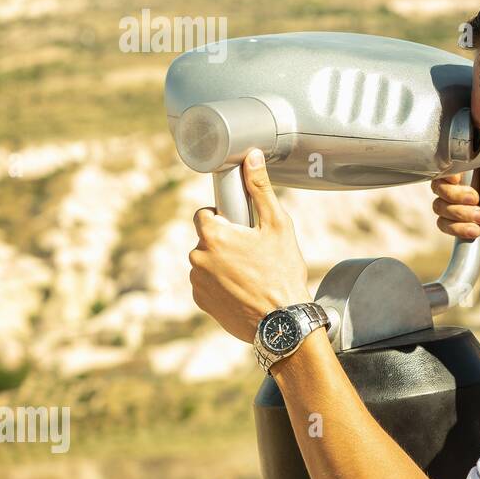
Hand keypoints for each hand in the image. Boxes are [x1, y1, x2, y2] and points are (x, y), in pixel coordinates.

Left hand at [189, 149, 312, 341]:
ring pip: (206, 262)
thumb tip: (251, 157)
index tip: (242, 227)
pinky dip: (221, 285)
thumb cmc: (282, 271)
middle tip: (254, 253)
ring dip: (222, 264)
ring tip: (251, 274)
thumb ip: (260, 189)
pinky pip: (207, 284)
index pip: (204, 213)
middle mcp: (197, 256)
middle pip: (207, 239)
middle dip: (226, 242)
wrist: (282, 321)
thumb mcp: (278, 225)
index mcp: (213, 234)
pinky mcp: (200, 302)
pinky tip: (244, 290)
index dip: (224, 217)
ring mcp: (197, 282)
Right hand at [430, 160, 479, 271]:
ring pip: (439, 207)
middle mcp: (463, 192)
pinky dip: (459, 228)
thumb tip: (475, 140)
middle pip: (438, 188)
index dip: (447, 175)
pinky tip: (476, 232)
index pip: (446, 170)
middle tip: (477, 200)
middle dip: (456, 196)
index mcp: (473, 177)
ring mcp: (458, 212)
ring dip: (461, 214)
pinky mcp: (456, 230)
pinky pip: (443, 225)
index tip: (457, 179)